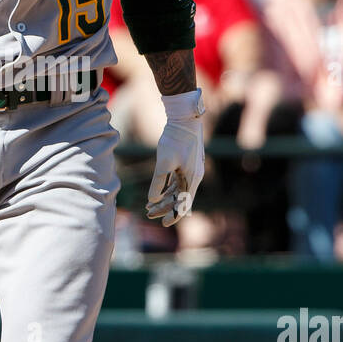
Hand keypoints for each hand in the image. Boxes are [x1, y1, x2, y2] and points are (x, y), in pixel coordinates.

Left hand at [146, 92, 206, 225]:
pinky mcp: (185, 164)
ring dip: (164, 199)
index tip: (163, 223)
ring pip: (177, 191)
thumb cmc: (175, 139)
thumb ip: (158, 182)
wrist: (184, 118)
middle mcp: (194, 176)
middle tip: (148, 214)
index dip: (173, 215)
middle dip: (164, 207)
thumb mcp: (164, 162)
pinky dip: (166, 188)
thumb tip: (153, 199)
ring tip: (148, 206)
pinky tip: (155, 194)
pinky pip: (176, 182)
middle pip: (180, 199)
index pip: (185, 204)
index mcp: (193, 178)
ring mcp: (190, 170)